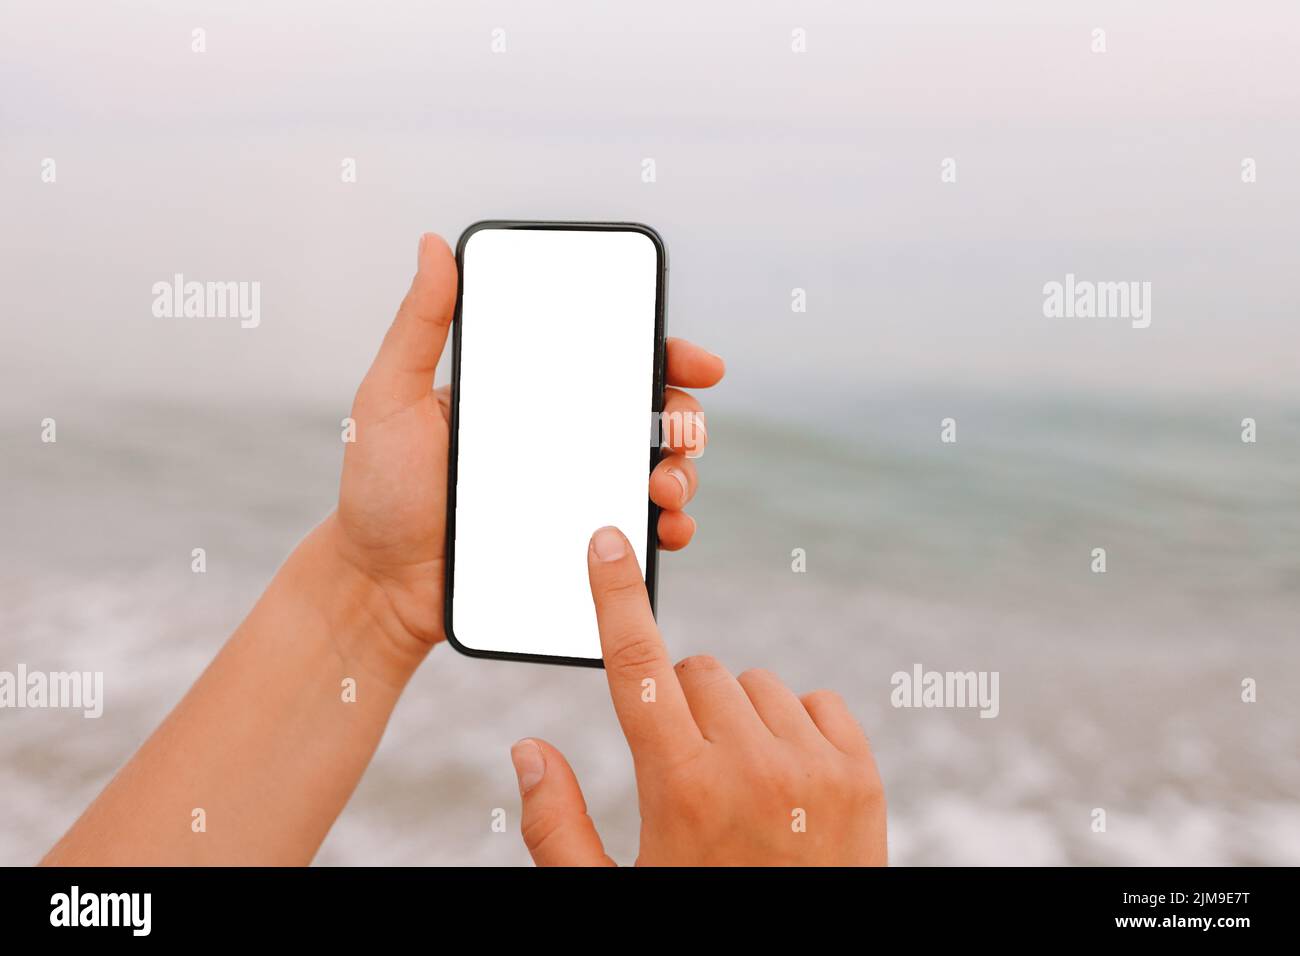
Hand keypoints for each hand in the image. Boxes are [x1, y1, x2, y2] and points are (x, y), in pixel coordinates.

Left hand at [332, 234, 725, 671]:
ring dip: (682, 474)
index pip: (608, 361)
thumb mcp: (391, 397)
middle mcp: (561, 441)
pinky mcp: (575, 548)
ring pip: (655, 473)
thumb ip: (419, 326)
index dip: (665, 355)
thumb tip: (433, 245)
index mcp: (529, 397)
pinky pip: (636, 535)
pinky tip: (666, 530)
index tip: (697, 362)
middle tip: (679, 432)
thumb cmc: (379, 490)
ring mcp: (572, 495)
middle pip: (648, 416)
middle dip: (684, 418)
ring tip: (664, 488)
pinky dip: (666, 530)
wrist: (378, 585)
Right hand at [511, 526, 887, 865]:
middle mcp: (753, 767)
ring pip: (755, 685)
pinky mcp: (863, 777)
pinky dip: (795, 726)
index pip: (636, 666)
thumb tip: (528, 749)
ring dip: (735, 715)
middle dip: (678, 704)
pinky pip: (816, 703)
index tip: (606, 542)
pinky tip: (783, 780)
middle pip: (695, 671)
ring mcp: (815, 769)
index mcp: (682, 789)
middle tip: (681, 765)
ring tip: (736, 783)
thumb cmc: (696, 929)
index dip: (615, 596)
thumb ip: (558, 828)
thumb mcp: (612, 897)